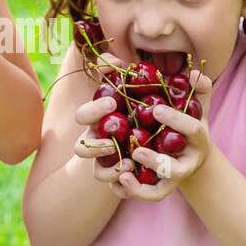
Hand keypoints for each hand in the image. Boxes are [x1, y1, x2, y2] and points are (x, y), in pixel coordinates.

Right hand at [72, 52, 135, 185]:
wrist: (163, 142)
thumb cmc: (145, 110)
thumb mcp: (138, 91)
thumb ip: (121, 73)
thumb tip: (112, 58)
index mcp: (101, 122)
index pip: (85, 116)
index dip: (94, 110)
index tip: (111, 103)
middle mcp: (99, 143)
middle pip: (82, 147)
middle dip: (96, 143)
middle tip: (115, 139)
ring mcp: (109, 163)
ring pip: (97, 171)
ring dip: (108, 167)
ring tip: (127, 161)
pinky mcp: (122, 178)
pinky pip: (115, 187)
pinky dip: (121, 183)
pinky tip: (135, 173)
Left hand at [112, 67, 213, 201]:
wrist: (190, 154)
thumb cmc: (189, 123)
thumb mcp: (196, 106)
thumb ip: (198, 88)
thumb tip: (195, 72)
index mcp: (198, 138)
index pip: (194, 130)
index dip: (177, 120)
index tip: (157, 109)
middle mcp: (188, 161)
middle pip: (175, 169)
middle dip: (157, 161)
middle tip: (136, 149)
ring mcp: (174, 177)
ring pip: (161, 188)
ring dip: (141, 183)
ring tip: (124, 168)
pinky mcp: (162, 188)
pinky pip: (149, 195)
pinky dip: (134, 191)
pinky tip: (119, 180)